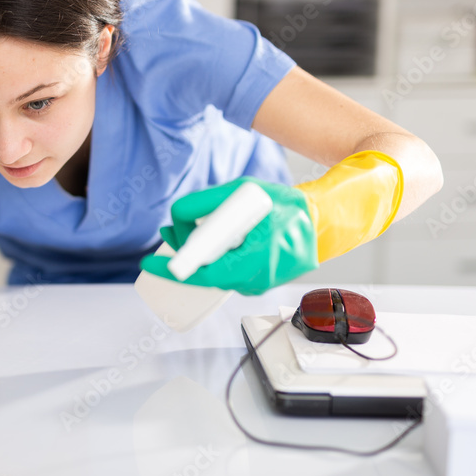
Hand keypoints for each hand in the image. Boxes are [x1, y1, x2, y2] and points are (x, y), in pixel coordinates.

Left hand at [140, 151, 402, 294]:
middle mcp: (255, 279)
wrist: (325, 220)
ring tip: (182, 230)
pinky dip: (214, 256)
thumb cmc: (290, 207)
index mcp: (254, 261)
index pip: (202, 274)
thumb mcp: (245, 192)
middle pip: (205, 272)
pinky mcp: (260, 279)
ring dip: (198, 253)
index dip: (172, 270)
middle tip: (170, 231)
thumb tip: (177, 215)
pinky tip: (204, 241)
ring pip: (216, 271)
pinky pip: (229, 270)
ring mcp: (258, 283)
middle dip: (183, 253)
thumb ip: (208, 202)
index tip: (150, 262)